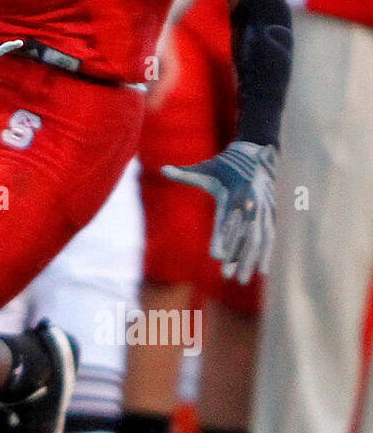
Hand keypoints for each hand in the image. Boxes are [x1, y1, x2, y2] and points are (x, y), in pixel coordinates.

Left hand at [163, 140, 277, 284]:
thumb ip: (185, 173)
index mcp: (234, 193)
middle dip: (239, 257)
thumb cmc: (225, 164)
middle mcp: (250, 202)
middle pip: (247, 234)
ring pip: (260, 239)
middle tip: (227, 277)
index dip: (223, 238)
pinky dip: (267, 253)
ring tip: (243, 280)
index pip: (228, 220)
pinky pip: (270, 236)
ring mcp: (264, 209)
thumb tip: (162, 170)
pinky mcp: (271, 213)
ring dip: (252, 260)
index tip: (216, 256)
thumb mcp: (206, 168)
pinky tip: (263, 271)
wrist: (256, 152)